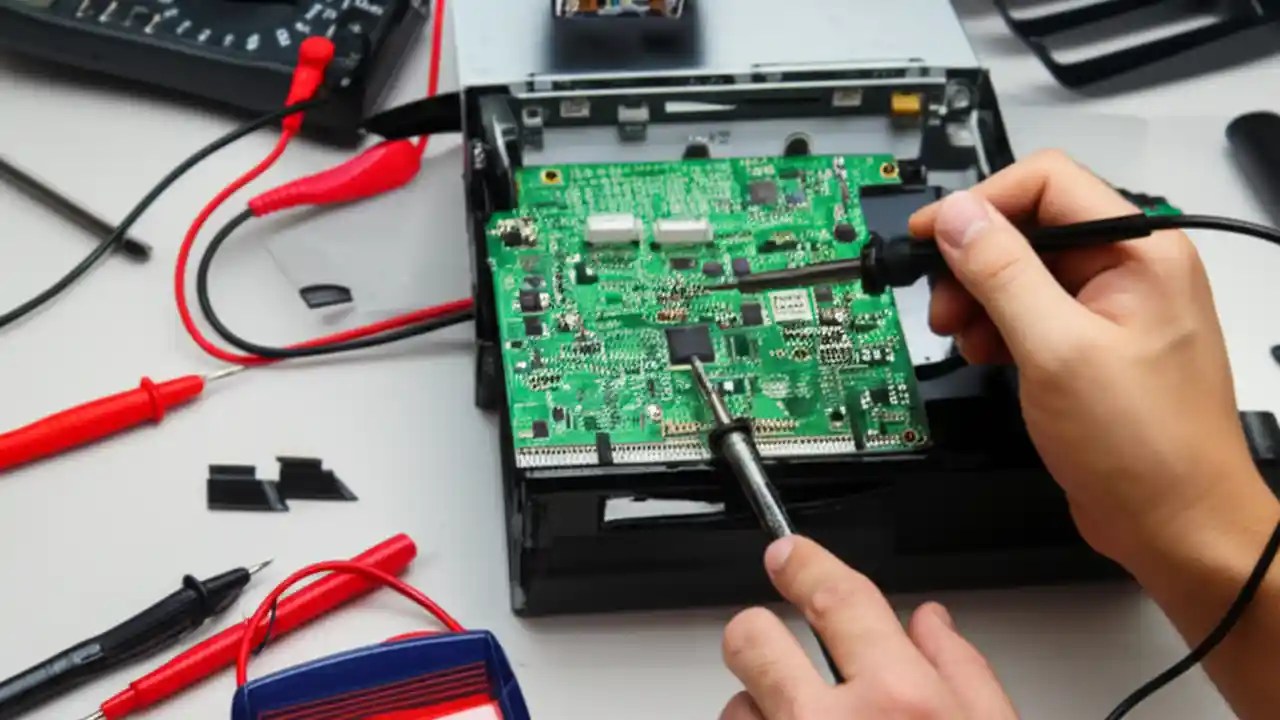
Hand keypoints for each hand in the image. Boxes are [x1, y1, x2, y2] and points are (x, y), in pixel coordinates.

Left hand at [720, 536, 1016, 719]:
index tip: (786, 552)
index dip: (804, 564)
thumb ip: (966, 675)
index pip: (837, 597)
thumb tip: (932, 624)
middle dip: (763, 636)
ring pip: (738, 702)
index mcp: (902, 702)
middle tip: (780, 652)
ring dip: (764, 710)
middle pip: (754, 637)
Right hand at [909, 150, 1262, 564]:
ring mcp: (1114, 309)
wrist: (1179, 526)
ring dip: (981, 298)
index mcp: (1140, 251)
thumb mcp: (1056, 351)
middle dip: (974, 262)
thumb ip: (1002, 274)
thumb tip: (955, 216)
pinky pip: (1035, 312)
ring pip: (1026, 272)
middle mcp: (1132, 269)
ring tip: (961, 338)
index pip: (1047, 183)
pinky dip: (999, 328)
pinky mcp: (1096, 345)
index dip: (980, 203)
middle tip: (942, 305)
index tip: (928, 236)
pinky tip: (985, 355)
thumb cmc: (1143, 448)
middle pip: (1031, 227)